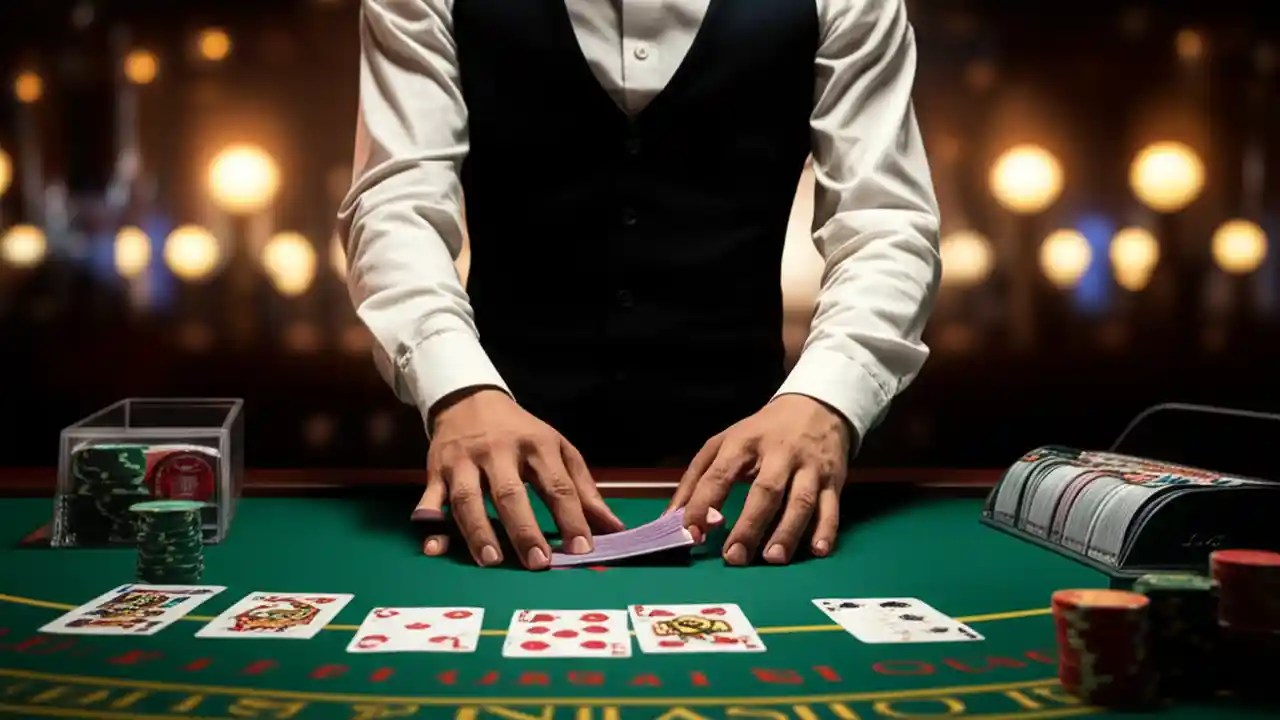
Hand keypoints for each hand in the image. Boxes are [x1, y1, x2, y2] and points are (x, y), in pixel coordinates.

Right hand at [414, 388, 624, 569]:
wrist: (470, 398)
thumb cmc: (521, 432)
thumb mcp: (558, 449)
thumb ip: (584, 489)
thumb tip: (614, 528)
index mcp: (537, 445)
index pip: (557, 485)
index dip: (571, 518)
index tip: (583, 548)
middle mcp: (499, 451)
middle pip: (511, 493)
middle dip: (524, 529)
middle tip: (538, 563)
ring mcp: (465, 461)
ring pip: (468, 498)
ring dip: (479, 532)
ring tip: (492, 562)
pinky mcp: (437, 469)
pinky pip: (432, 498)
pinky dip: (431, 524)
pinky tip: (434, 548)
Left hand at [667, 394, 851, 564]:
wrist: (815, 406)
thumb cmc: (761, 432)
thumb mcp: (723, 443)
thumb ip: (696, 479)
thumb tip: (670, 519)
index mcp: (743, 443)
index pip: (719, 474)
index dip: (703, 503)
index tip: (692, 533)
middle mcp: (778, 453)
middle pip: (764, 491)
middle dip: (749, 525)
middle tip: (734, 557)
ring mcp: (808, 467)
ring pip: (800, 501)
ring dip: (787, 532)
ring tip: (772, 559)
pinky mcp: (833, 479)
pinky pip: (832, 507)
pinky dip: (827, 530)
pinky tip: (818, 550)